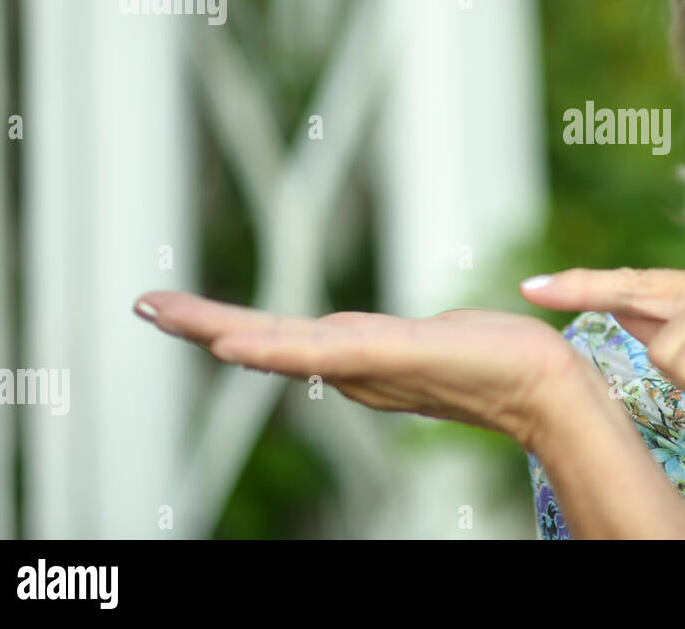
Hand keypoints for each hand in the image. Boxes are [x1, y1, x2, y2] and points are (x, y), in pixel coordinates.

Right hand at [131, 291, 581, 448]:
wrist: (543, 382)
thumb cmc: (489, 362)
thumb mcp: (413, 346)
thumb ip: (369, 347)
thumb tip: (333, 340)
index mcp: (353, 358)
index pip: (275, 339)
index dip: (220, 325)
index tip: (166, 307)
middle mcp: (352, 366)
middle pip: (265, 341)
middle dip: (201, 323)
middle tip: (142, 303)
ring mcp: (370, 364)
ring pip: (285, 346)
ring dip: (226, 331)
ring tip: (171, 315)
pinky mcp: (398, 355)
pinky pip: (330, 353)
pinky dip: (280, 351)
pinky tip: (240, 346)